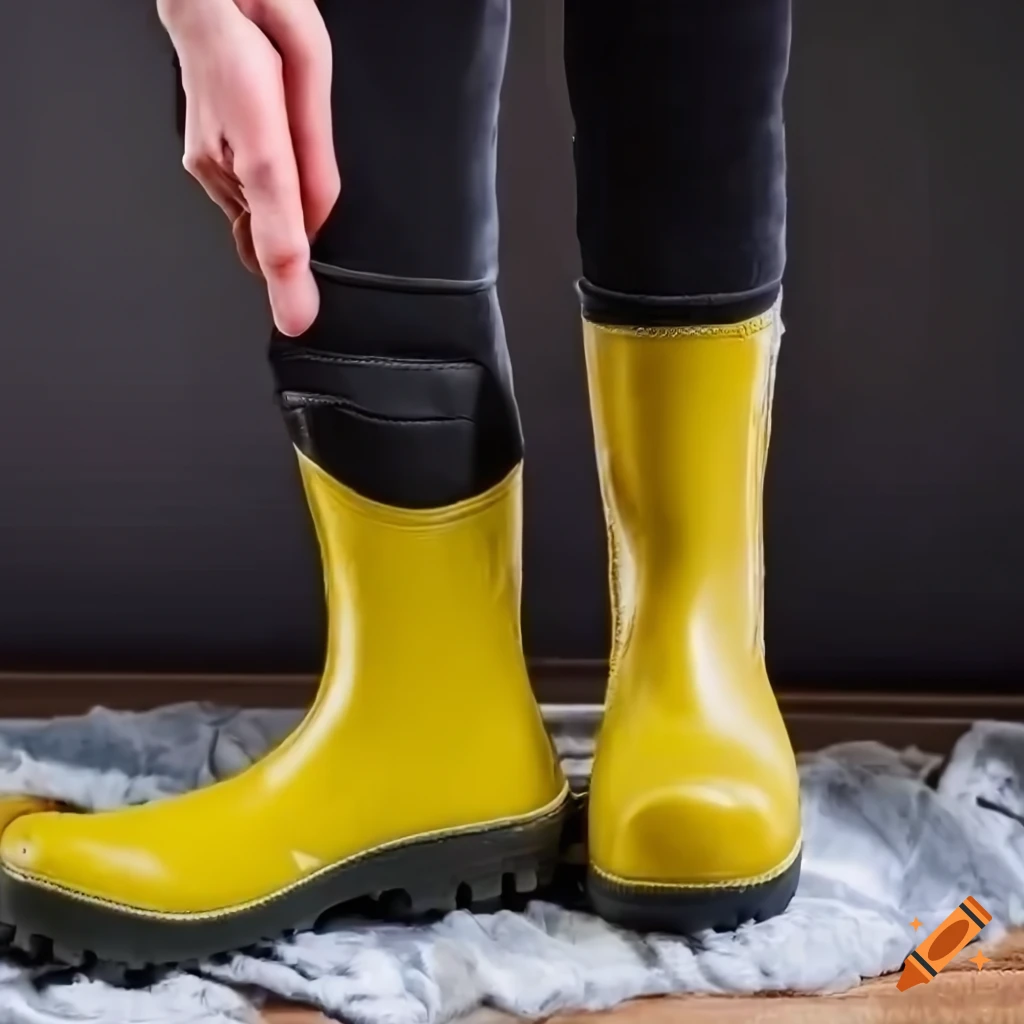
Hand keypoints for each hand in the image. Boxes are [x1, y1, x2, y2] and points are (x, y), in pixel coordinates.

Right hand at [159, 0, 339, 335]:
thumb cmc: (256, 15)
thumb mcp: (309, 68)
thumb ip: (317, 154)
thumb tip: (323, 216)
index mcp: (255, 139)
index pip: (276, 230)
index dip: (287, 283)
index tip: (296, 321)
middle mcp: (221, 162)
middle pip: (265, 234)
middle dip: (293, 245)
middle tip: (315, 229)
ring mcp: (206, 164)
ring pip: (254, 218)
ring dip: (280, 213)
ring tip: (290, 155)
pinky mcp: (202, 160)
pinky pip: (242, 201)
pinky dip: (265, 198)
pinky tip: (273, 159)